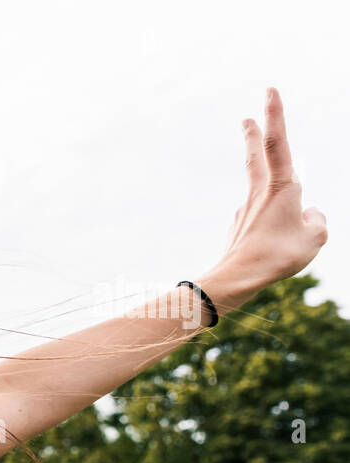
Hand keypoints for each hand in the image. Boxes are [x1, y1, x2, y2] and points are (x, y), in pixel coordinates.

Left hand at [200, 88, 327, 316]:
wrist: (238, 278)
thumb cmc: (278, 256)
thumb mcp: (315, 237)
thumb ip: (317, 220)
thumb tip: (308, 213)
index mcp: (281, 187)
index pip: (276, 141)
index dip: (275, 113)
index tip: (269, 90)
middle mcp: (260, 193)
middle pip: (256, 156)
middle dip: (253, 134)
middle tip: (246, 118)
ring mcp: (246, 210)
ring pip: (257, 185)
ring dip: (260, 175)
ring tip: (271, 185)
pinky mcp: (239, 227)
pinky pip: (261, 218)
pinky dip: (270, 219)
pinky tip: (272, 239)